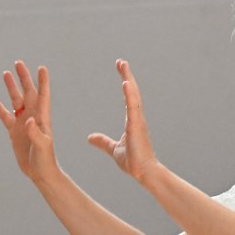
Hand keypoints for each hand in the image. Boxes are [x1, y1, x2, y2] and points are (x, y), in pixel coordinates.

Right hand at [0, 61, 59, 183]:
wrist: (40, 172)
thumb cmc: (46, 159)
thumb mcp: (42, 145)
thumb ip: (36, 132)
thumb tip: (29, 119)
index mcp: (42, 118)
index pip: (43, 95)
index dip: (43, 82)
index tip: (42, 68)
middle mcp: (33, 116)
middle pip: (27, 93)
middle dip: (23, 78)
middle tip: (18, 63)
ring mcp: (23, 122)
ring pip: (15, 100)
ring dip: (11, 88)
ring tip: (6, 73)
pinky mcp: (14, 131)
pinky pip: (5, 116)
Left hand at [87, 59, 159, 181]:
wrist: (144, 173)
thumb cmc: (134, 162)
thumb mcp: (113, 149)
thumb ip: (102, 142)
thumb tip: (89, 137)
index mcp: (132, 121)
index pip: (129, 97)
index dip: (125, 81)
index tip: (121, 68)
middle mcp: (137, 117)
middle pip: (132, 91)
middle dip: (127, 75)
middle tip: (121, 61)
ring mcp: (138, 121)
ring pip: (134, 95)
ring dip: (128, 79)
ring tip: (123, 65)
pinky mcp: (137, 127)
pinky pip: (133, 107)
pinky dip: (130, 94)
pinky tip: (126, 83)